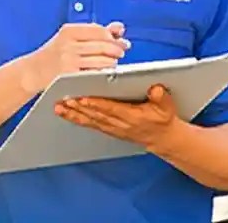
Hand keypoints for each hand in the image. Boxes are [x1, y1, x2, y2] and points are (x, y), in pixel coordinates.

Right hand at [22, 22, 130, 92]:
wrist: (33, 71)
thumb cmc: (55, 54)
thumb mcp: (71, 38)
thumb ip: (95, 32)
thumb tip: (119, 27)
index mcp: (69, 31)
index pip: (100, 31)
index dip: (113, 37)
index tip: (119, 41)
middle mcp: (68, 44)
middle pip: (103, 45)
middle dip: (116, 50)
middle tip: (120, 53)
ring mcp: (69, 61)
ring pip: (102, 60)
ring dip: (112, 63)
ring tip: (111, 63)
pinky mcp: (70, 76)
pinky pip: (95, 73)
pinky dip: (103, 73)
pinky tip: (103, 73)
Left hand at [55, 84, 180, 148]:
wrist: (162, 139)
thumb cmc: (163, 120)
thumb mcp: (167, 107)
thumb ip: (161, 97)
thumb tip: (156, 88)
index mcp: (132, 117)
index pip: (111, 109)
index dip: (96, 104)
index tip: (83, 98)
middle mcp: (120, 124)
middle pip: (96, 115)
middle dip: (79, 108)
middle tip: (64, 100)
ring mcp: (113, 128)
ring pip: (90, 121)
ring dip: (74, 114)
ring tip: (59, 107)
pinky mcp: (109, 129)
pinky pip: (90, 124)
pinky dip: (77, 119)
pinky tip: (66, 114)